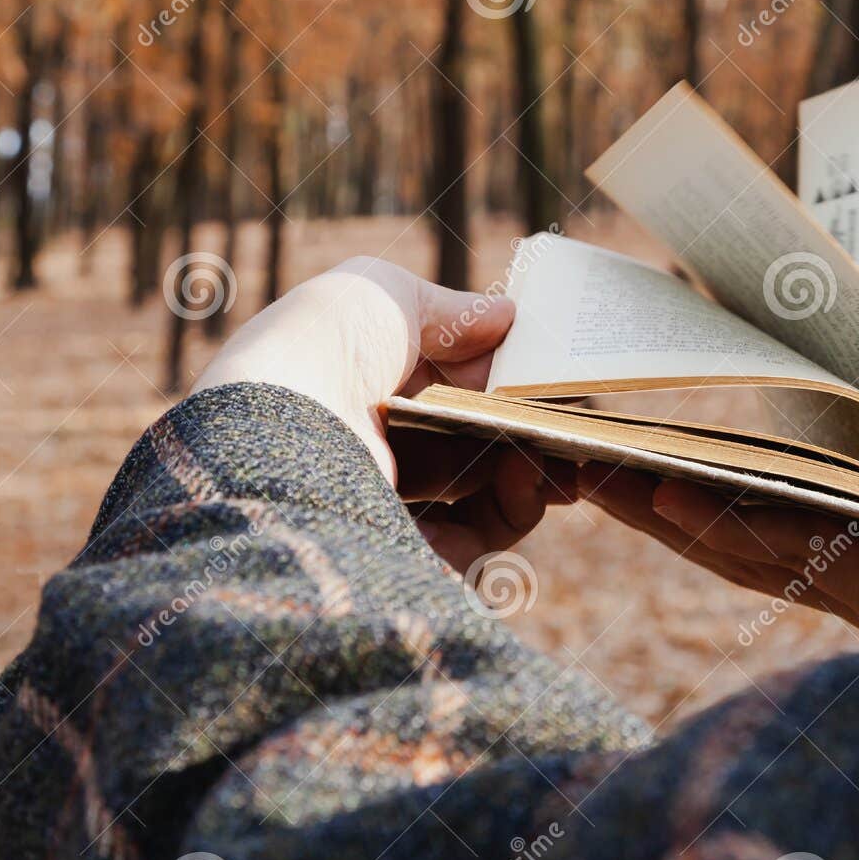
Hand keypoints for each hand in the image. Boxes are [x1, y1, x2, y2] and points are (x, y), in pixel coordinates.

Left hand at [194, 257, 575, 570]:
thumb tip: (509, 317)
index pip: (443, 401)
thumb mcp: (387, 295)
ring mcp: (383, 514)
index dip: (497, 397)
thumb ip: (452, 310)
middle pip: (470, 456)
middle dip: (528, 444)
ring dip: (529, 477)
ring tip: (556, 455)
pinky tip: (527, 479)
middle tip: (572, 434)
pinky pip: (475, 553)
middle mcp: (368, 457)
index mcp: (359, 396)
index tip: (545, 393)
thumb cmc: (326, 341)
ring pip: (481, 506)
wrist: (286, 420)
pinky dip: (513, 515)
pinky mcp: (399, 564)